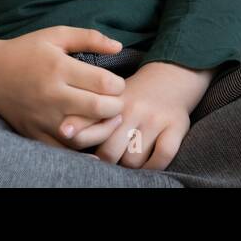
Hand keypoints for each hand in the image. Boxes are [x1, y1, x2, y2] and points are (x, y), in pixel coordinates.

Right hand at [0, 27, 128, 149]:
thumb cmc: (25, 51)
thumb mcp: (56, 35)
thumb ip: (89, 38)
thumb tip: (119, 47)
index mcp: (59, 68)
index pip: (103, 83)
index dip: (118, 85)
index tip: (116, 84)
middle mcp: (51, 95)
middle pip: (99, 108)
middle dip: (116, 106)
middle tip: (116, 102)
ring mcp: (42, 118)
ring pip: (83, 134)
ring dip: (103, 129)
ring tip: (108, 119)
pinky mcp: (34, 133)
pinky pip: (62, 150)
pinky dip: (80, 150)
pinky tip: (91, 140)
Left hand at [61, 61, 211, 170]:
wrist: (173, 74)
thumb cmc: (135, 95)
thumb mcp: (110, 98)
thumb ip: (87, 115)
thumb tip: (62, 131)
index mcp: (114, 101)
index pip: (90, 130)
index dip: (82, 142)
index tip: (81, 148)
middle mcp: (135, 109)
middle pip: (110, 152)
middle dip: (108, 160)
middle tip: (111, 156)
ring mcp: (156, 118)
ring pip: (134, 160)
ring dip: (130, 165)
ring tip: (130, 156)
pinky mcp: (177, 126)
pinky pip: (162, 156)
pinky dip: (153, 166)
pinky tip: (149, 163)